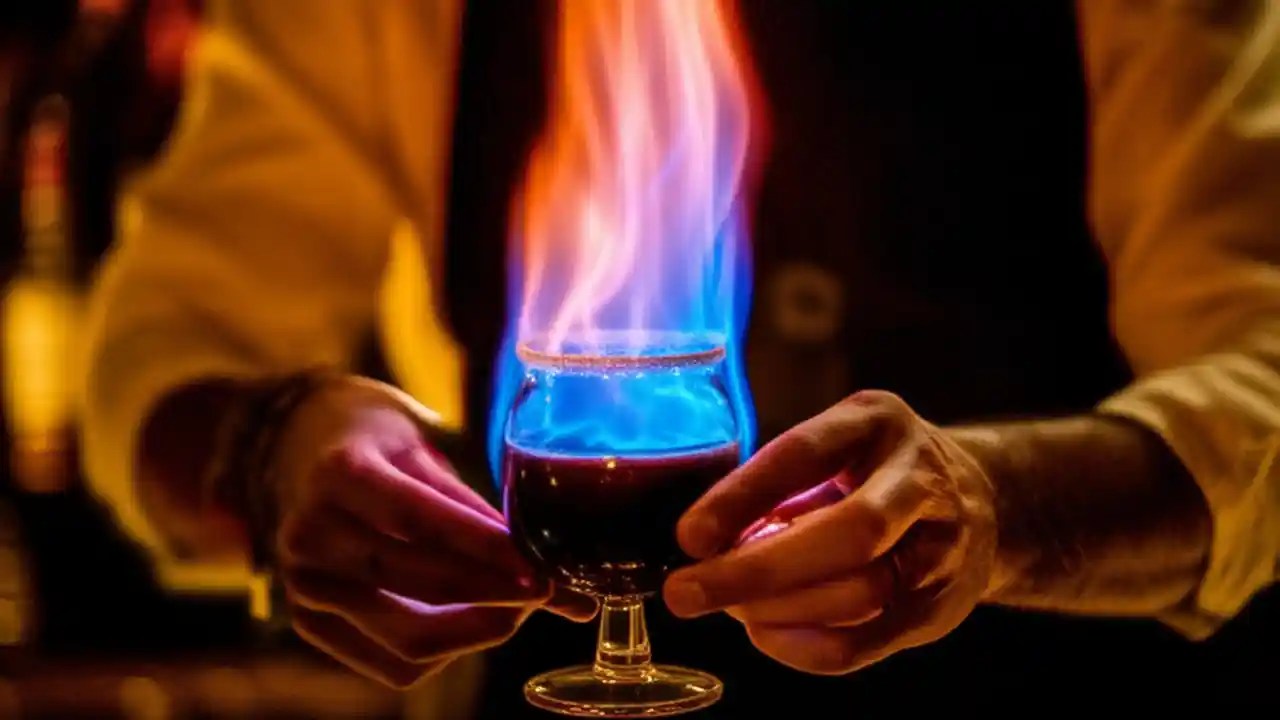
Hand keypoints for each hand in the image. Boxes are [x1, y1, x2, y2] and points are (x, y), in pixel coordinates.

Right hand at [269, 377, 595, 687]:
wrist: (304, 453)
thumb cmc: (381, 447)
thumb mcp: (428, 454)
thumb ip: (484, 512)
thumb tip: (562, 572)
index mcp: (341, 473)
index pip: (418, 519)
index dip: (484, 550)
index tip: (540, 571)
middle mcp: (311, 533)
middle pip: (416, 583)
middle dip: (494, 595)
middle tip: (547, 592)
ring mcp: (303, 586)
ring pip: (409, 637)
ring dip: (479, 629)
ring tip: (519, 607)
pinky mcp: (309, 624)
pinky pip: (393, 665)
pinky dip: (449, 652)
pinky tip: (476, 622)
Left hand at [662, 390, 997, 674]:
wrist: (981, 500)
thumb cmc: (874, 472)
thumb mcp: (833, 449)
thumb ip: (778, 488)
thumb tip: (705, 545)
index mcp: (877, 422)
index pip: (805, 456)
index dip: (742, 497)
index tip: (689, 536)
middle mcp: (919, 478)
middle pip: (848, 533)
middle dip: (757, 571)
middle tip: (687, 592)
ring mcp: (942, 546)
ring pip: (860, 591)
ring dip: (778, 610)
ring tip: (729, 607)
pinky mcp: (941, 606)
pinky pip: (868, 642)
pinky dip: (806, 648)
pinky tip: (766, 635)